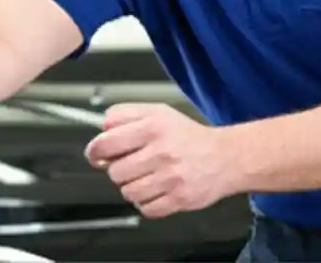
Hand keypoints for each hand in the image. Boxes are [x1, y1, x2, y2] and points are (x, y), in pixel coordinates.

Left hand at [84, 103, 238, 218]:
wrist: (225, 157)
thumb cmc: (188, 136)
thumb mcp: (157, 112)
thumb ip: (125, 115)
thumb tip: (102, 127)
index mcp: (151, 127)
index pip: (105, 144)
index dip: (95, 152)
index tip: (96, 155)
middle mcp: (160, 152)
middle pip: (115, 172)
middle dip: (118, 170)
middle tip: (132, 165)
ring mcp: (170, 178)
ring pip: (128, 192)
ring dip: (132, 187)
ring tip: (147, 177)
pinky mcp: (179, 199)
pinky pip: (146, 209)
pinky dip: (147, 203)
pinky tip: (157, 190)